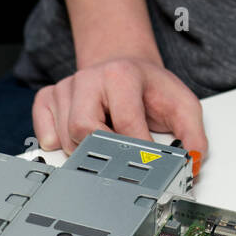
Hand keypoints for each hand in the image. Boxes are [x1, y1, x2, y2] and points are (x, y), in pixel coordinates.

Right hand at [31, 56, 207, 166]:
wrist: (125, 67)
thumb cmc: (150, 88)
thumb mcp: (181, 104)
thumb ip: (193, 134)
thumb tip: (192, 163)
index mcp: (122, 75)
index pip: (124, 123)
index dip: (138, 151)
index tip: (148, 167)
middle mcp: (90, 78)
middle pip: (84, 131)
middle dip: (105, 152)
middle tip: (121, 159)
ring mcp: (66, 87)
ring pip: (64, 137)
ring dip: (86, 151)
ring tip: (106, 143)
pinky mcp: (49, 97)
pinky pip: (43, 129)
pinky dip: (56, 142)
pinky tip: (76, 142)